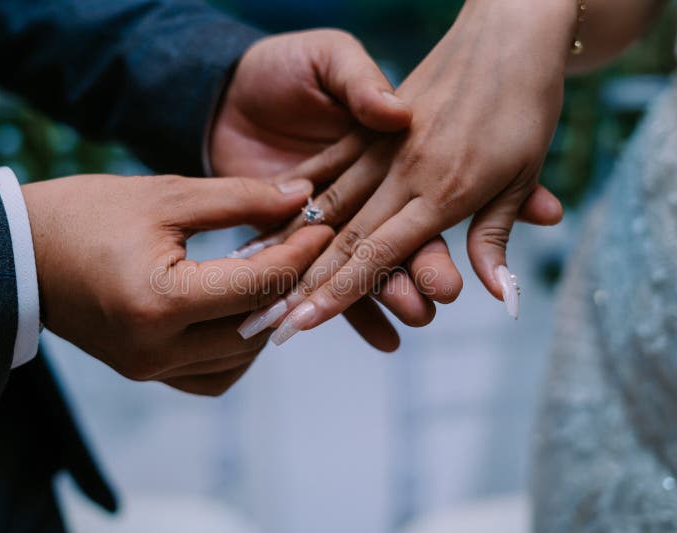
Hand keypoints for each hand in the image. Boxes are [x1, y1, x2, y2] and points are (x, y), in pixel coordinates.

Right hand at [22, 174, 331, 394]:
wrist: (19, 252)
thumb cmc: (85, 214)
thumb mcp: (165, 194)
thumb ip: (240, 198)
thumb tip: (302, 197)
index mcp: (160, 301)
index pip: (257, 284)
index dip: (299, 254)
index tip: (321, 225)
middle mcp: (155, 348)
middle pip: (255, 327)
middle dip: (287, 286)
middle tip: (300, 248)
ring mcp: (148, 368)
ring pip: (240, 358)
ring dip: (264, 320)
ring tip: (270, 276)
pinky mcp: (143, 372)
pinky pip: (212, 377)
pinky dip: (236, 349)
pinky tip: (238, 312)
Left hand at [211, 29, 426, 349]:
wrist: (231, 83)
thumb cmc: (287, 63)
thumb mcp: (329, 58)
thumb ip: (359, 82)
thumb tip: (394, 112)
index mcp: (383, 158)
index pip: (411, 212)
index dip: (426, 249)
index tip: (445, 284)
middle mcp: (359, 196)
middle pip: (386, 248)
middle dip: (405, 283)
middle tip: (424, 313)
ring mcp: (323, 215)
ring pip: (348, 264)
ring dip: (367, 300)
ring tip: (391, 334)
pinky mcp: (284, 224)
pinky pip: (297, 261)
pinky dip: (310, 290)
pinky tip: (319, 324)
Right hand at [245, 0, 572, 343]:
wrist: (508, 31)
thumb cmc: (525, 104)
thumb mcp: (523, 173)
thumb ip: (494, 236)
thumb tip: (494, 295)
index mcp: (443, 191)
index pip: (380, 253)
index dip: (341, 292)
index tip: (305, 322)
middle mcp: (403, 173)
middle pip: (345, 238)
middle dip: (307, 283)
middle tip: (273, 318)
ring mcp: (380, 147)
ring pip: (328, 206)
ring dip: (295, 246)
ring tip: (262, 276)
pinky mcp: (367, 125)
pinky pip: (325, 165)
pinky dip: (297, 196)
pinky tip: (269, 217)